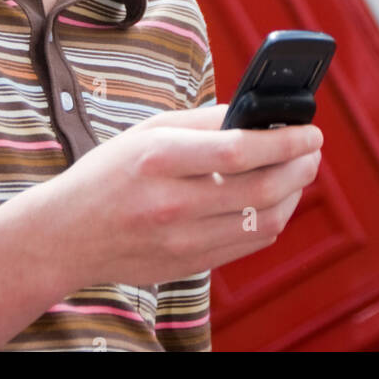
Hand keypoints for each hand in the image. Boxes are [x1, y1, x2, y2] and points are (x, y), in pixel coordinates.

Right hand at [46, 104, 323, 292]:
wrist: (66, 235)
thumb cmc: (108, 173)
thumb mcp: (148, 131)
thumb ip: (203, 122)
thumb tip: (256, 113)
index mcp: (159, 159)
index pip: (238, 150)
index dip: (284, 139)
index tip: (309, 128)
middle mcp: (171, 204)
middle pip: (261, 190)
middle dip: (300, 166)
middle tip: (313, 148)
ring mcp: (181, 242)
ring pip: (264, 221)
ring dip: (293, 193)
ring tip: (298, 170)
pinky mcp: (189, 265)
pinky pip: (249, 243)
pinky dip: (272, 218)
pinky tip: (274, 198)